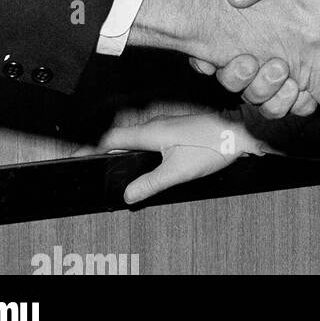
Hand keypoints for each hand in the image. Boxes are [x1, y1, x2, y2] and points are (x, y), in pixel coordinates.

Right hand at [97, 113, 265, 203]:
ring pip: (135, 137)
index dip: (92, 148)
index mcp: (151, 132)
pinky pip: (148, 137)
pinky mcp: (177, 129)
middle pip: (121, 137)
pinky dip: (137, 148)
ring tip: (112, 163)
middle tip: (92, 162)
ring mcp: (167, 126)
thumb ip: (150, 183)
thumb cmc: (214, 145)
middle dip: (104, 149)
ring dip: (121, 148)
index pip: (112, 139)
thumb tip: (128, 194)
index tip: (79, 157)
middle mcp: (157, 125)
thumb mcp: (178, 171)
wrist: (240, 132)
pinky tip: (141, 160)